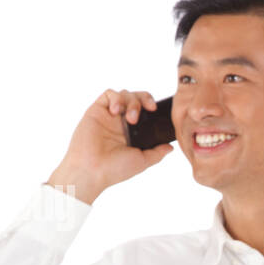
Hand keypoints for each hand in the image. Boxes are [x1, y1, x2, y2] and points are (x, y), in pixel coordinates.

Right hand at [46, 89, 172, 204]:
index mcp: (133, 132)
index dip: (152, 107)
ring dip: (132, 101)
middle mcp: (121, 122)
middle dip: (145, 99)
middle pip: (137, 98)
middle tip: (149, 110)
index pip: (146, 111)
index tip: (157, 111)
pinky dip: (116, 98)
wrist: (93, 170)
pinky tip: (116, 111)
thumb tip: (170, 147)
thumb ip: (157, 152)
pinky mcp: (96, 111)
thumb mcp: (142, 161)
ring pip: (124, 94)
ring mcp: (109, 116)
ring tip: (130, 118)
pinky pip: (108, 94)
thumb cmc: (115, 169)